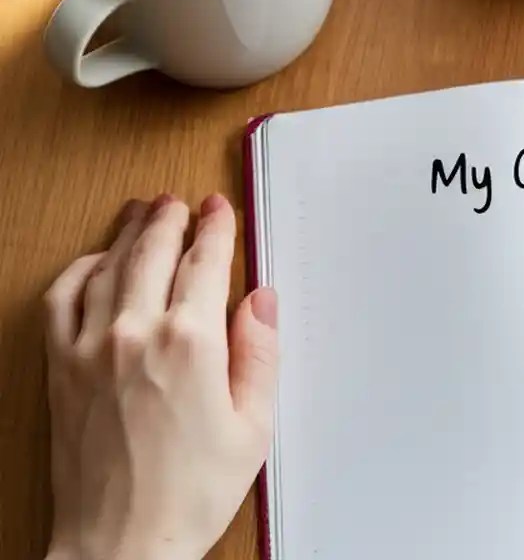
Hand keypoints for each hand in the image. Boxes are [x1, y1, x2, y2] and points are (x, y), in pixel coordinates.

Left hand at [43, 194, 278, 559]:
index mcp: (192, 344)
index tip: (220, 211)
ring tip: (142, 213)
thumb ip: (260, 354)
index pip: (205, 262)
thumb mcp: (253, 426)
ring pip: (108, 266)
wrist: (122, 543)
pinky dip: (79, 270)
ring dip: (128, 232)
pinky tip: (94, 262)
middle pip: (153, 251)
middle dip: (170, 218)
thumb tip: (260, 302)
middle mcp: (136, 334)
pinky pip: (62, 299)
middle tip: (181, 201)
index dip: (216, 229)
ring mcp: (91, 348)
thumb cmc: (188, 493)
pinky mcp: (60, 368)